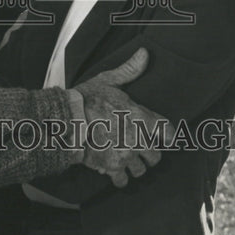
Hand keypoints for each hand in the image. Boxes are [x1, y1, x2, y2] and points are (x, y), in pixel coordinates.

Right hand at [75, 48, 173, 187]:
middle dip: (150, 152)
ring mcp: (125, 156)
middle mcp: (138, 139)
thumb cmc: (87, 98)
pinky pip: (123, 181)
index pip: (168, 132)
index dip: (167, 134)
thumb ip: (129, 70)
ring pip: (141, 170)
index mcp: (140, 117)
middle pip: (156, 156)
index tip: (163, 135)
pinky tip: (116, 170)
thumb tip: (145, 54)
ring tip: (128, 157)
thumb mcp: (108, 80)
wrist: (66, 120)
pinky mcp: (111, 168)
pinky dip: (120, 177)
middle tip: (141, 146)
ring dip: (136, 165)